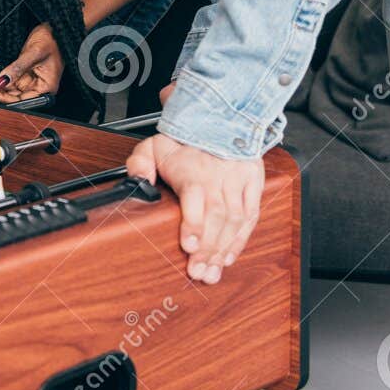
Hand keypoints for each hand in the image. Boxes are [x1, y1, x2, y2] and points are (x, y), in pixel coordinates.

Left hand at [0, 24, 62, 102]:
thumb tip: (2, 81)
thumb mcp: (34, 53)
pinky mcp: (22, 72)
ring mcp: (29, 80)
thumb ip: (18, 69)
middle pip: (10, 93)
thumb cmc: (53, 40)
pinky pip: (6, 72)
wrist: (55, 28)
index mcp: (45, 88)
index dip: (2, 98)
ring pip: (5, 82)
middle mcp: (37, 87)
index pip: (21, 100)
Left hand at [126, 133, 263, 283]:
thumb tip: (137, 182)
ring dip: (224, 249)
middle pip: (217, 217)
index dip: (194, 224)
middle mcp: (218, 176)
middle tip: (198, 273)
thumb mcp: (153, 144)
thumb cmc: (183, 136)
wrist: (218, 116)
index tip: (190, 246)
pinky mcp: (252, 183)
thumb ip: (140, 163)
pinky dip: (242, 238)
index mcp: (192, 169)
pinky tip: (229, 257)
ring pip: (235, 220)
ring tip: (212, 272)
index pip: (196, 198)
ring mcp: (237, 180)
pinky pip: (251, 215)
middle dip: (209, 249)